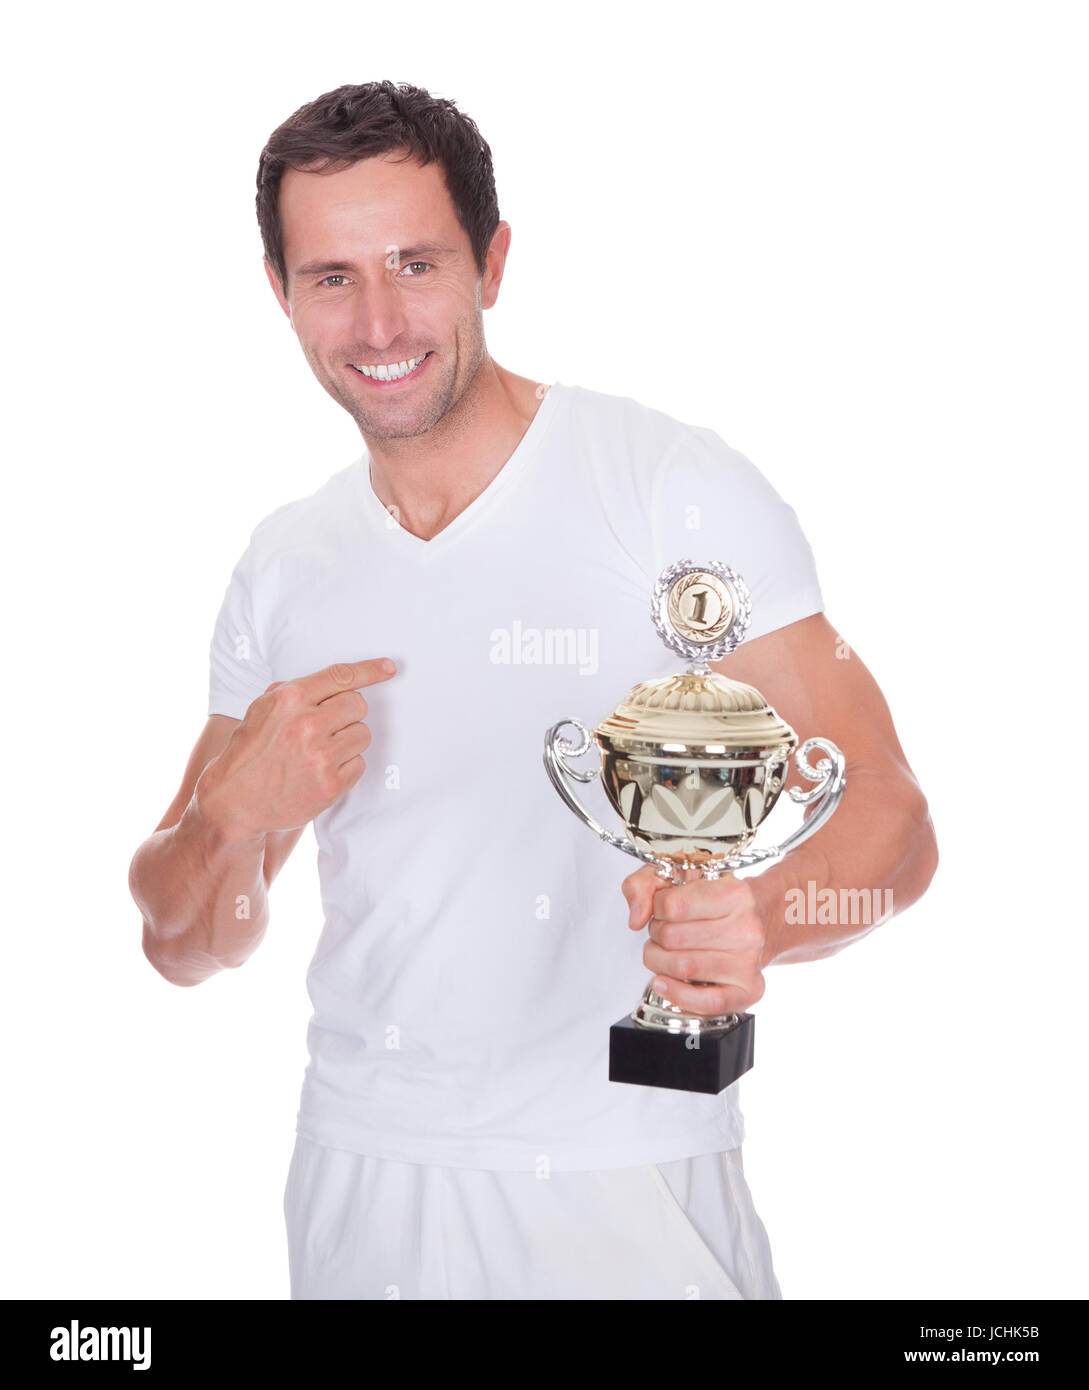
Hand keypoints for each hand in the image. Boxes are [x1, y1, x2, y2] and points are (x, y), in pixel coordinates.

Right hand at [194, 658, 396, 840]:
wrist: (234, 801)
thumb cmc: (249, 752)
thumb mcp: (262, 709)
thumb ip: (296, 692)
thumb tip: (337, 682)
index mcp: (290, 699)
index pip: (341, 677)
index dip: (370, 670)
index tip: (389, 668)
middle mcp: (307, 725)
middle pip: (358, 705)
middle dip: (348, 714)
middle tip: (329, 727)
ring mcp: (320, 757)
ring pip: (363, 734)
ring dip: (348, 741)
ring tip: (322, 751)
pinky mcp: (330, 785)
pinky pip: (359, 764)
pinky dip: (346, 767)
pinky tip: (322, 771)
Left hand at [621, 862, 767, 1016]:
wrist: (766, 918)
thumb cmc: (722, 900)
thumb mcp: (683, 874)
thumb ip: (645, 883)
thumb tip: (636, 917)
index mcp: (734, 894)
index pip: (672, 905)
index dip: (656, 908)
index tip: (663, 908)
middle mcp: (747, 929)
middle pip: (673, 938)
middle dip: (656, 935)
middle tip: (664, 931)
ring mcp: (749, 962)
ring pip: (682, 968)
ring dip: (660, 961)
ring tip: (666, 952)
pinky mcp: (748, 991)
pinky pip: (707, 1002)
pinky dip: (677, 994)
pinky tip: (664, 982)